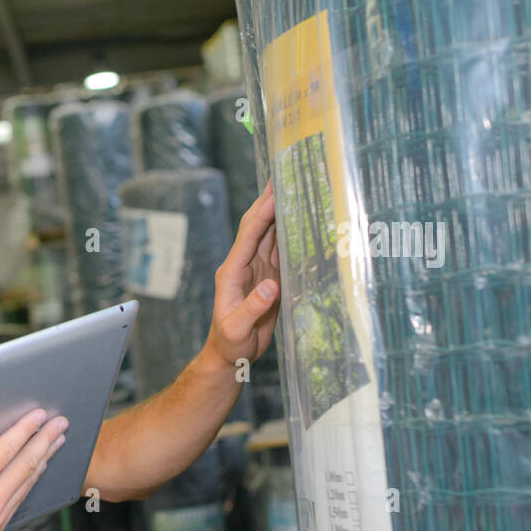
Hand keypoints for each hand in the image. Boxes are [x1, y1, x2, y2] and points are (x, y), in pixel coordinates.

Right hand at [0, 408, 67, 530]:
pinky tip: (39, 467)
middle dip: (44, 440)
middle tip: (60, 422)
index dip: (23, 430)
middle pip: (24, 465)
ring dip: (44, 458)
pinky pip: (22, 497)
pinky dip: (33, 478)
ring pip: (27, 482)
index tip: (37, 414)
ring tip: (57, 440)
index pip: (3, 451)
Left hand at [206, 182, 280, 367]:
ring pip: (269, 234)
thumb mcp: (237, 329)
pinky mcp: (269, 278)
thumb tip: (271, 285)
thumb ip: (252, 308)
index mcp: (232, 271)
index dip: (262, 213)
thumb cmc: (229, 343)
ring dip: (280, 212)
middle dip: (269, 201)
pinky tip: (301, 221)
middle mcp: (243, 265)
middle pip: (257, 226)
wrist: (230, 355)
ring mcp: (256, 270)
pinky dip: (289, 233)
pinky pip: (279, 250)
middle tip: (284, 175)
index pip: (249, 235)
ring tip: (294, 189)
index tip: (275, 193)